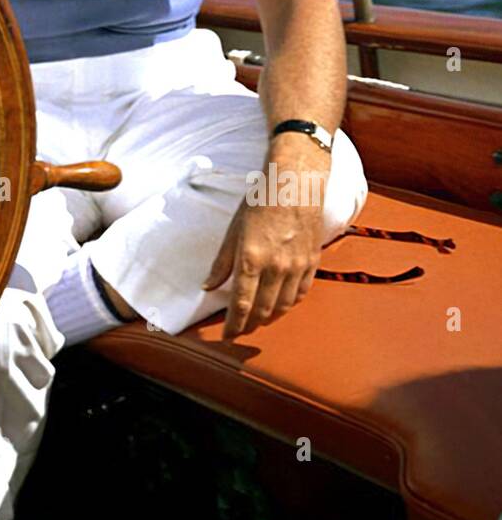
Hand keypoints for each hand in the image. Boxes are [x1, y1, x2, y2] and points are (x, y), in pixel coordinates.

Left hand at [203, 141, 328, 338]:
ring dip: (269, 318)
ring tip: (258, 320)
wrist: (295, 183)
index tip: (226, 336)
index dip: (233, 326)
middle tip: (240, 329)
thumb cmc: (259, 201)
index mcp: (251, 259)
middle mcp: (276, 268)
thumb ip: (221, 262)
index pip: (240, 305)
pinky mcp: (312, 262)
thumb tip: (207, 287)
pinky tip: (280, 304)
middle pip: (262, 311)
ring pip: (283, 307)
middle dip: (249, 325)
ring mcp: (297, 267)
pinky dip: (289, 304)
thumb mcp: (233, 230)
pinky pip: (301, 294)